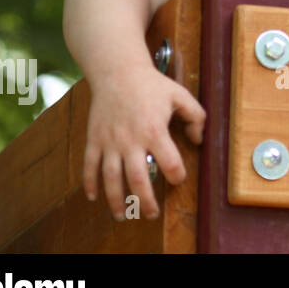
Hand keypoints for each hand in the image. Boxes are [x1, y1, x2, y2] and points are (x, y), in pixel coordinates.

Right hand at [83, 66, 204, 221]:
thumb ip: (197, 117)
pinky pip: (89, 166)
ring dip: (116, 200)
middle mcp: (131, 140)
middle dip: (145, 201)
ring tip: (123, 215)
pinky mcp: (94, 139)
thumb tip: (199, 140)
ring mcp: (110, 142)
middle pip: (139, 179)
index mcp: (155, 130)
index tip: (178, 179)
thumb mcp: (181, 95)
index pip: (170, 163)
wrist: (118, 71)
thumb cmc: (152, 85)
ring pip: (111, 178)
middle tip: (150, 214)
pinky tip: (93, 197)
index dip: (177, 175)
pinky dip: (89, 184)